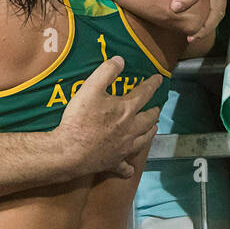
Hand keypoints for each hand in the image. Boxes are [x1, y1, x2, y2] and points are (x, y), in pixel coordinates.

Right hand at [59, 56, 161, 178]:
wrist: (70, 151)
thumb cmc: (80, 118)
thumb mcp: (91, 88)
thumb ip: (106, 71)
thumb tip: (121, 60)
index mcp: (127, 109)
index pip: (145, 93)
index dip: (153, 84)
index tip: (160, 79)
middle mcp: (131, 129)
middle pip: (149, 119)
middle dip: (155, 111)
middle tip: (157, 108)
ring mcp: (124, 147)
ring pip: (144, 140)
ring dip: (150, 132)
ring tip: (153, 128)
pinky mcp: (114, 162)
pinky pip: (125, 167)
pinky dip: (128, 168)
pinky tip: (130, 169)